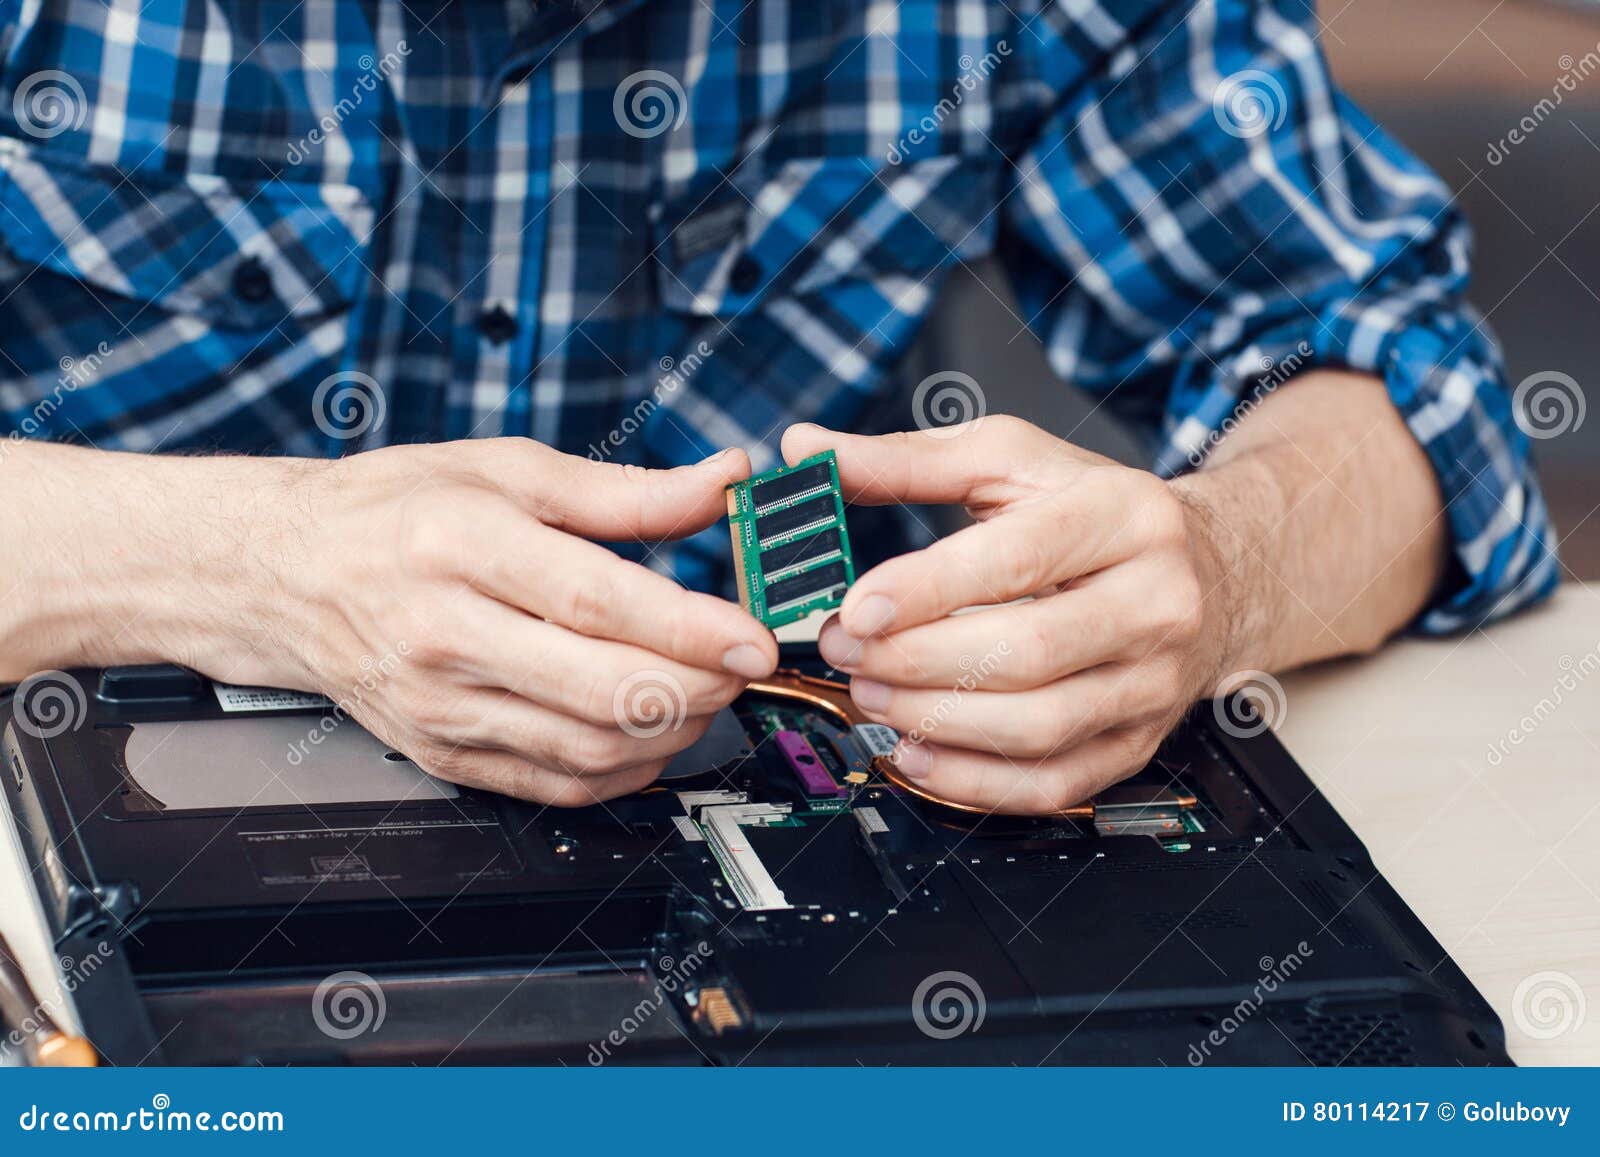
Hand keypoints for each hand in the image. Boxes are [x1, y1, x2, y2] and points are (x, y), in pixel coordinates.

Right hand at [239, 440, 777, 804]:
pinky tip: (651, 730)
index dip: (687, 628)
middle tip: (741, 664)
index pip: (594, 601)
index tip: (752, 638)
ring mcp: (442, 706)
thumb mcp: (508, 470)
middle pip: (600, 690)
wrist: (282, 575)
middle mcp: (446, 633)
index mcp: (461, 544)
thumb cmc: (395, 510)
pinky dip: (624, 768)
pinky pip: (556, 785)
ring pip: (589, 748)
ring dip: (673, 730)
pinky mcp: (442, 755)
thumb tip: (723, 480)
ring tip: (705, 690)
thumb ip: (626, 492)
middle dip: (699, 687)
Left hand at [787, 417, 1232, 815]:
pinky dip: (974, 782)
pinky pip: (1055, 783)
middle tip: (847, 653)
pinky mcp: (1140, 741)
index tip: (857, 608)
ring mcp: (1154, 681)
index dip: (928, 590)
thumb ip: (907, 458)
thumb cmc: (1093, 511)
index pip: (1020, 559)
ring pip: (1039, 726)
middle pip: (1027, 651)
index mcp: (1126, 517)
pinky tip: (916, 755)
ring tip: (871, 697)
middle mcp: (1157, 601)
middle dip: (917, 662)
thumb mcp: (1011, 460)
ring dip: (936, 722)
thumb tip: (807, 448)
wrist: (1211, 570)